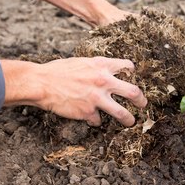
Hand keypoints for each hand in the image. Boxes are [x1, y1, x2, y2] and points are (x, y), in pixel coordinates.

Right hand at [0, 57, 146, 126]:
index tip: (133, 78)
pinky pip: (98, 120)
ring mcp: (97, 98)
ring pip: (122, 113)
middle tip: (143, 104)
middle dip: (141, 100)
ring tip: (130, 122)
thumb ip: (97, 67)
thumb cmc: (59, 70)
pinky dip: (96, 120)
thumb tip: (108, 73)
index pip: (128, 66)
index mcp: (102, 65)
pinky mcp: (88, 112)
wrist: (41, 83)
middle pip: (133, 92)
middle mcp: (103, 81)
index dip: (132, 72)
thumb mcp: (82, 62)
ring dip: (128, 119)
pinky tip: (92, 119)